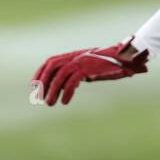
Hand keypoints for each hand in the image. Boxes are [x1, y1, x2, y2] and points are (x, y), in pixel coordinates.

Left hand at [32, 40, 148, 105]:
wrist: (126, 59)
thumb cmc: (109, 65)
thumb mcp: (88, 68)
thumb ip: (76, 74)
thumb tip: (64, 88)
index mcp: (73, 55)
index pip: (50, 62)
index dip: (40, 73)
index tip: (33, 86)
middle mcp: (75, 56)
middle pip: (52, 67)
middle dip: (42, 82)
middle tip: (38, 98)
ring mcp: (81, 61)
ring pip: (60, 75)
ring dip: (52, 90)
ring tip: (50, 103)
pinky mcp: (88, 68)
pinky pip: (73, 81)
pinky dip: (67, 92)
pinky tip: (65, 102)